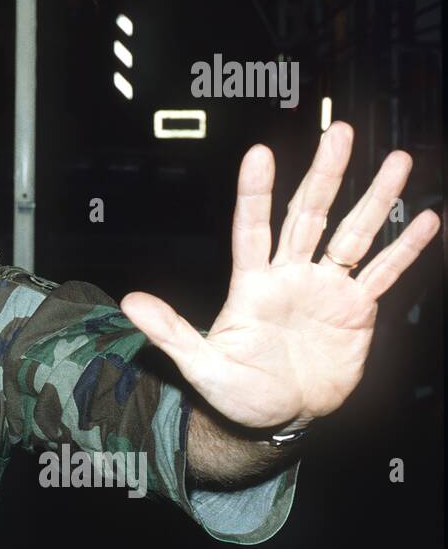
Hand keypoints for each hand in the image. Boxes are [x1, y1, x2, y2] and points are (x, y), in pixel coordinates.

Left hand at [120, 122, 439, 431]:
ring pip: (353, 233)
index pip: (252, 227)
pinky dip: (405, 248)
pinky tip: (425, 219)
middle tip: (338, 130)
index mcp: (252, 283)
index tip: (259, 153)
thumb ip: (171, 331)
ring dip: (375, 198)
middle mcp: (290, 275)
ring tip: (398, 160)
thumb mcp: (201, 365)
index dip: (256, 192)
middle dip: (325, 173)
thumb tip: (130, 303)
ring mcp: (326, 288)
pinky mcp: (357, 310)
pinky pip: (383, 273)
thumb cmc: (236, 392)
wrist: (278, 419)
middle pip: (309, 215)